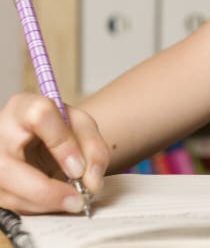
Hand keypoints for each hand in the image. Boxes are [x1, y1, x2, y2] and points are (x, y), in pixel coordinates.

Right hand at [0, 93, 109, 213]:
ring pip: (4, 190)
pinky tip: (53, 203)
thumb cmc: (60, 128)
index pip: (40, 117)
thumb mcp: (83, 128)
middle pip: (6, 165)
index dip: (62, 145)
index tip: (79, 169)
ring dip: (41, 204)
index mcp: (24, 106)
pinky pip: (7, 202)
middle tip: (76, 200)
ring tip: (70, 203)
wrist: (39, 136)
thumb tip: (91, 182)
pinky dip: (34, 208)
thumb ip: (94, 149)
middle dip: (44, 190)